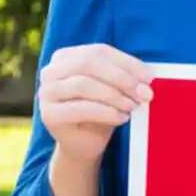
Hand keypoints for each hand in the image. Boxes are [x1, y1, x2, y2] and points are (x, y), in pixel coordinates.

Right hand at [38, 43, 153, 164]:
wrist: (84, 143)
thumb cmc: (100, 110)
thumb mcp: (113, 88)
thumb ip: (125, 77)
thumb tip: (146, 78)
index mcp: (67, 56)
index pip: (99, 51)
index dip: (127, 62)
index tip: (149, 77)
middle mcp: (51, 70)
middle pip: (89, 64)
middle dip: (121, 78)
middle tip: (144, 93)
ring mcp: (46, 92)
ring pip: (83, 85)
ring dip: (114, 95)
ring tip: (133, 106)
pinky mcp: (49, 115)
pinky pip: (80, 109)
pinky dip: (106, 112)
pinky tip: (122, 118)